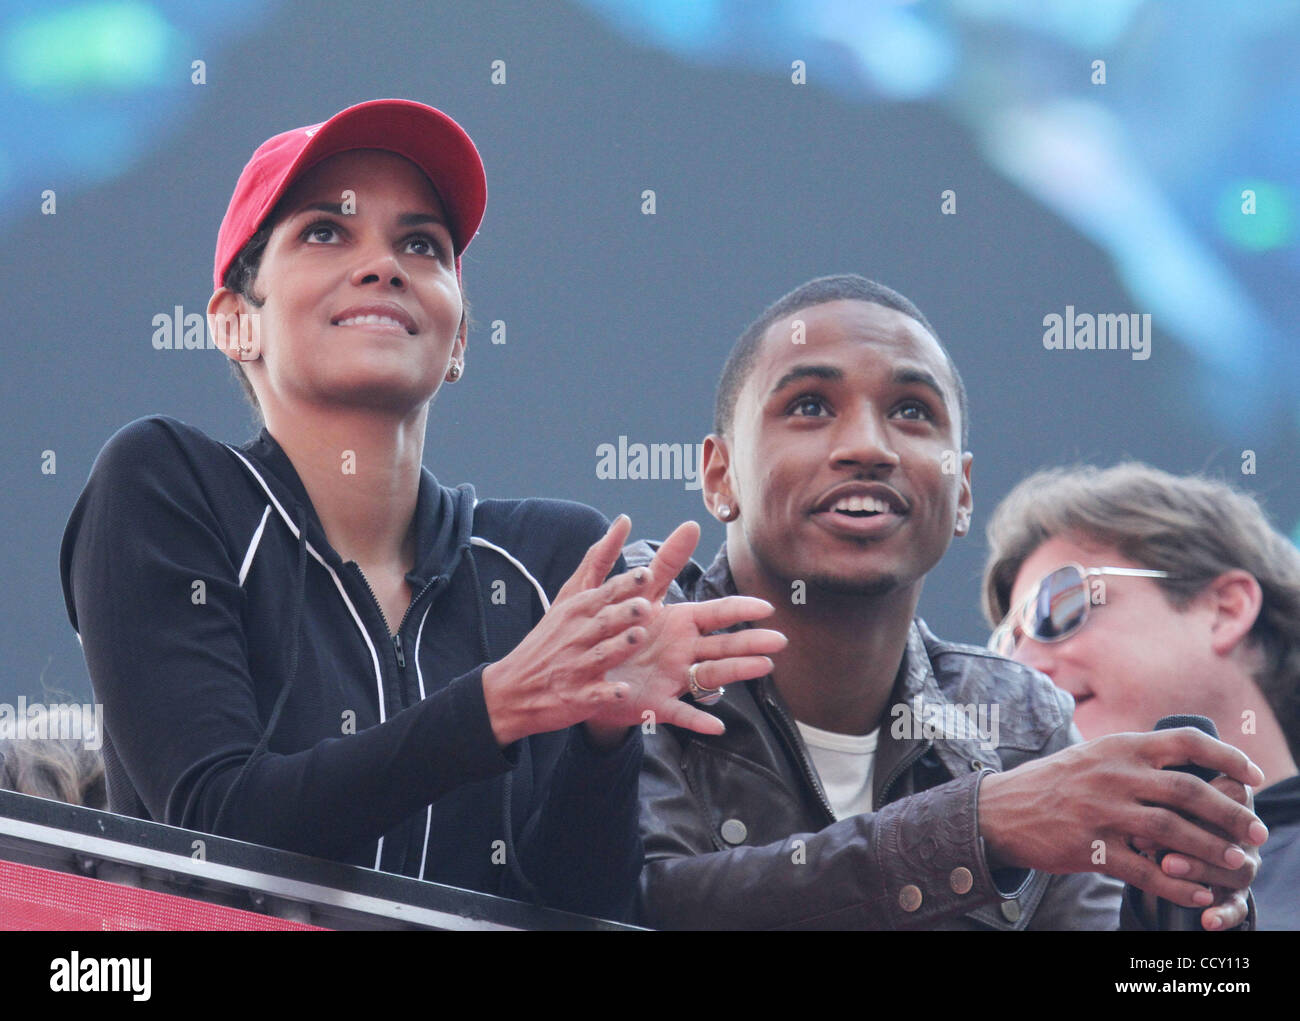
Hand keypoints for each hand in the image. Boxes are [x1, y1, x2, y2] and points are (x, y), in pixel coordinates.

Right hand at [482, 515, 658, 745]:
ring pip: (601, 655)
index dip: (626, 585)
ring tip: (638, 637)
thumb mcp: (568, 598)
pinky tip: (624, 692)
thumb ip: (598, 562)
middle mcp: (577, 636)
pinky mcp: (576, 698)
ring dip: (619, 647)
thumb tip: (622, 522)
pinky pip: (596, 696)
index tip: (646, 574)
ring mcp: (576, 668)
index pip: (605, 593)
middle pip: (604, 622)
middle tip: (646, 605)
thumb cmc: (548, 639)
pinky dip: (609, 694)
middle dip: (624, 613)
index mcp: (578, 611)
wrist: (511, 689)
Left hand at [587, 522, 785, 737]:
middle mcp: (683, 651)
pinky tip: (716, 726)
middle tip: (780, 641)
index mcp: (680, 623)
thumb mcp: (640, 592)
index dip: (739, 609)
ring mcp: (674, 679)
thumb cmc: (621, 629)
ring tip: (764, 667)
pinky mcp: (657, 704)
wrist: (591, 670)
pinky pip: (680, 714)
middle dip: (751, 642)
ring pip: (710, 675)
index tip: (766, 607)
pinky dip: (698, 720)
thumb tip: (691, 525)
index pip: (716, 614)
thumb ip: (665, 562)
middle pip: (722, 646)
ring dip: (738, 672)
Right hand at [978, 728, 1267, 910]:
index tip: (1253, 776)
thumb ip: (1135, 757)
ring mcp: (1101, 811)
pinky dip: (1177, 885)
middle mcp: (1113, 775)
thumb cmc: (1054, 783)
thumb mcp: (1094, 754)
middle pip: (1188, 791)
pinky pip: (1144, 870)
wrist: (1000, 809)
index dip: (1227, 758)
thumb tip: (1189, 762)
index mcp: (1119, 747)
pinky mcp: (1089, 847)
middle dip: (1231, 812)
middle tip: (1256, 831)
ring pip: (1172, 831)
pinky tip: (1198, 893)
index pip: (1185, 743)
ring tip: (1237, 863)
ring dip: (1212, 850)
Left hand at [1151, 775, 1262, 929]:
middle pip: (1233, 833)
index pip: (1229, 793)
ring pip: (1238, 870)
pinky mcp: (1236, 891)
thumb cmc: (1161, 804)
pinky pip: (1237, 905)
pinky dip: (1225, 914)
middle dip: (1195, 836)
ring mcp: (1243, 862)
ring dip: (1202, 869)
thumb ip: (1156, 794)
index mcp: (1232, 796)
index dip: (1196, 800)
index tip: (1153, 805)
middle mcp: (1243, 831)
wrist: (1169, 838)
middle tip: (1150, 838)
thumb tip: (1127, 803)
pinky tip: (1207, 921)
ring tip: (1166, 866)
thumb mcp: (1160, 795)